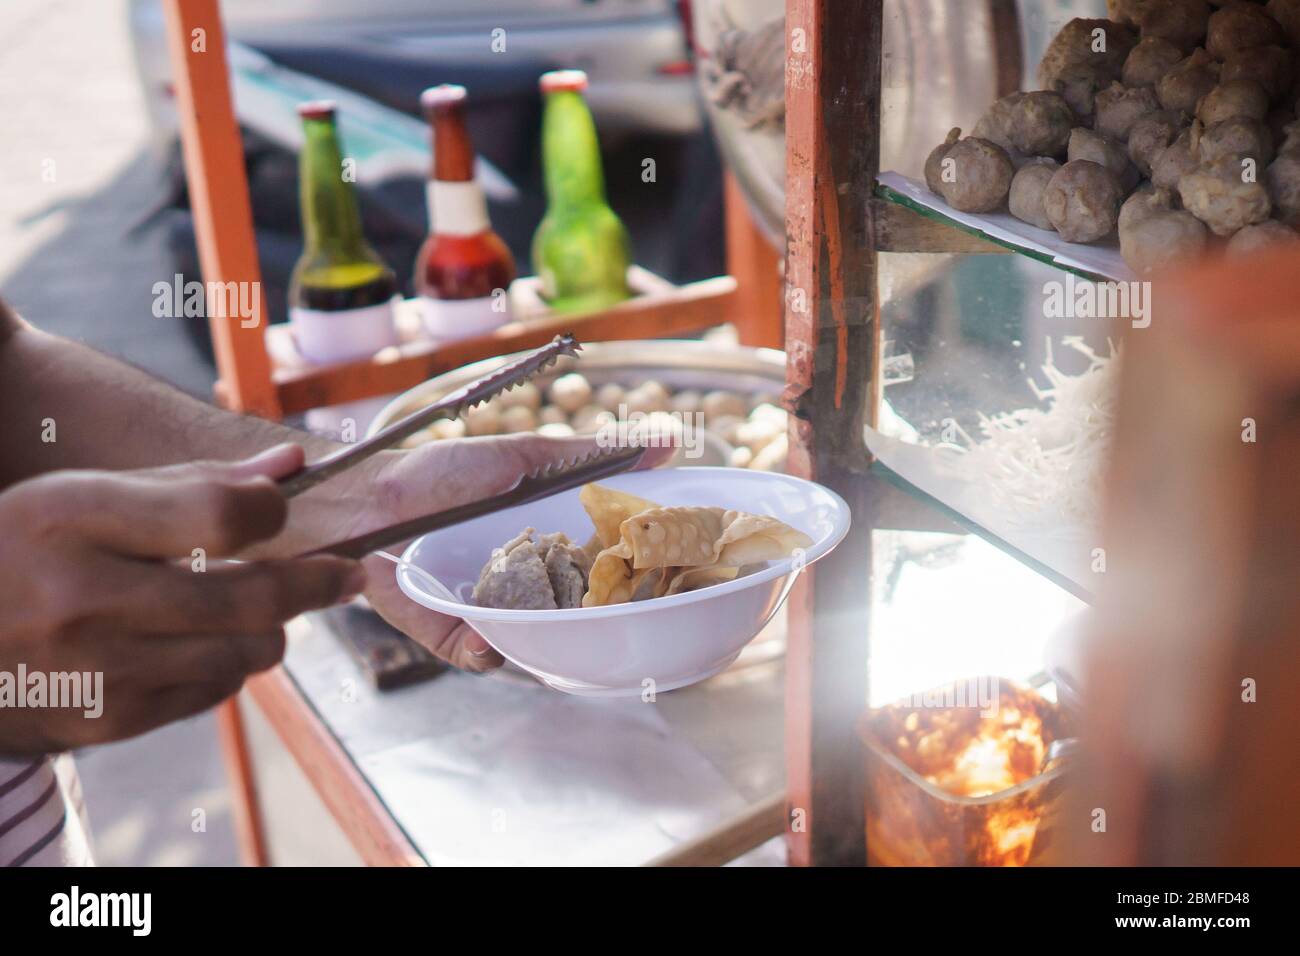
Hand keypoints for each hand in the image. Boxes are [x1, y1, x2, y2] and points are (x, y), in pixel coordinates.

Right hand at [0, 451, 363, 753]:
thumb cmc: (20, 551)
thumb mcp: (82, 496)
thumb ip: (192, 482)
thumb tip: (295, 468)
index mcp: (72, 519)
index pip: (220, 514)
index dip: (273, 507)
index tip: (288, 506)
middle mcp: (85, 599)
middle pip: (255, 596)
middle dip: (319, 581)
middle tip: (346, 572)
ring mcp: (100, 670)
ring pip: (249, 650)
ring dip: (269, 624)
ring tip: (250, 601)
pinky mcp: (111, 720)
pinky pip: (215, 689)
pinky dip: (227, 661)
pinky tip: (197, 639)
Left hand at [347, 434, 671, 671]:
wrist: (361, 498)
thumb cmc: (440, 473)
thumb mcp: (523, 458)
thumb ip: (591, 454)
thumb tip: (669, 442)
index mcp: (548, 546)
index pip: (604, 568)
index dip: (636, 575)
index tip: (670, 574)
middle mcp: (525, 584)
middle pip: (577, 613)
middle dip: (602, 619)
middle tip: (624, 616)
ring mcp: (489, 612)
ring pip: (534, 640)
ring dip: (547, 638)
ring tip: (558, 627)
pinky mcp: (449, 633)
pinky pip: (478, 654)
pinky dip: (485, 648)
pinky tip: (487, 634)